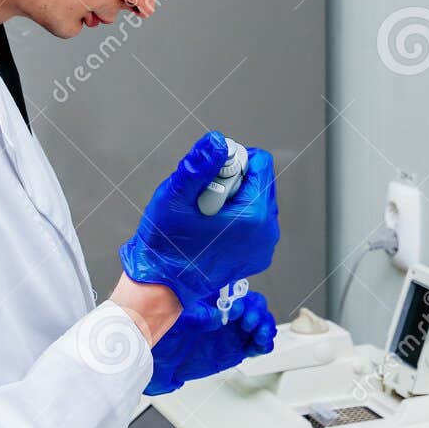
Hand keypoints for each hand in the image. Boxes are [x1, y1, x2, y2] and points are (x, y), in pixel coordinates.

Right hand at [120, 131, 279, 308]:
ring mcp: (263, 248)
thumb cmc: (166, 246)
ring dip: (232, 199)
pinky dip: (234, 218)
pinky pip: (252, 223)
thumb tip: (218, 142)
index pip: (261, 163)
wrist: (162, 285)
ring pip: (255, 201)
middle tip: (204, 198)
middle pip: (260, 182)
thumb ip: (199, 165)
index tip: (211, 176)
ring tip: (205, 216)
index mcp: (254, 217)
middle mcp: (266, 233)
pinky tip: (211, 229)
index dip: (233, 160)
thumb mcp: (175, 197)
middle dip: (233, 181)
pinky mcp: (256, 256)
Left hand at [145, 291, 275, 394]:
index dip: (240, 299)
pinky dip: (264, 343)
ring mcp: (232, 331)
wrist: (161, 362)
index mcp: (212, 299)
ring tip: (259, 335)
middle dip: (256, 312)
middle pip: (252, 305)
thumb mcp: (177, 321)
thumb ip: (197, 318)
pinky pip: (256, 344)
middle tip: (248, 323)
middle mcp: (226, 313)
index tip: (234, 310)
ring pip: (259, 322)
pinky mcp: (236, 349)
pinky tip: (261, 345)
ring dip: (264, 326)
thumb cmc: (165, 334)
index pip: (235, 291)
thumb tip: (216, 316)